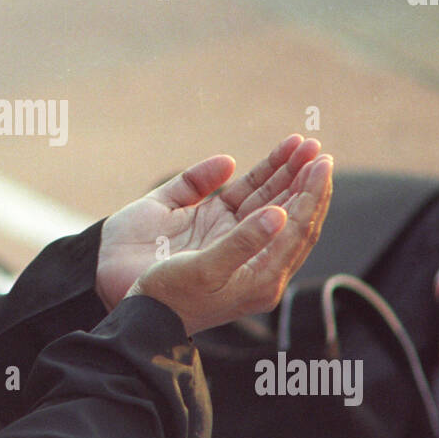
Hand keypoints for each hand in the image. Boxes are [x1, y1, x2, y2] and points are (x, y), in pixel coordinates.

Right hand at [95, 136, 331, 336]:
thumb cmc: (166, 294)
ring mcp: (225, 233)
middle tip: (316, 149)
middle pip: (286, 210)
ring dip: (283, 171)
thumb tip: (280, 214)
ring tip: (301, 144)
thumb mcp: (206, 271)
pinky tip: (260, 161)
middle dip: (303, 178)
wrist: (116, 293)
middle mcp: (248, 252)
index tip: (321, 165)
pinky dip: (247, 174)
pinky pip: (232, 192)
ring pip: (263, 197)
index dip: (311, 195)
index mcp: (259, 274)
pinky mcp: (201, 220)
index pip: (296, 229)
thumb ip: (244, 242)